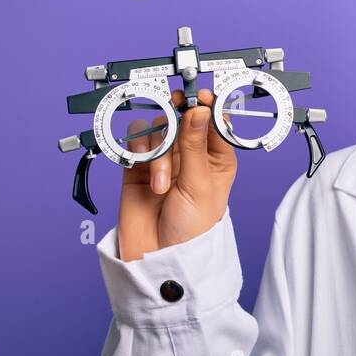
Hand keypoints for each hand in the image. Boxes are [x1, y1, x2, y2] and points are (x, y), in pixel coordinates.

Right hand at [117, 88, 238, 261]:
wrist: (158, 257)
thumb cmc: (191, 229)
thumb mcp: (200, 185)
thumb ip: (194, 145)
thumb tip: (198, 109)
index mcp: (217, 158)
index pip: (214, 120)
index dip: (208, 105)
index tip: (200, 97)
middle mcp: (191, 154)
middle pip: (183, 117)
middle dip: (178, 118)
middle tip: (175, 109)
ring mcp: (164, 158)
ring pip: (159, 128)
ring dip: (159, 150)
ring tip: (162, 184)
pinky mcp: (139, 165)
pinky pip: (137, 140)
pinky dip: (141, 152)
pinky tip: (147, 176)